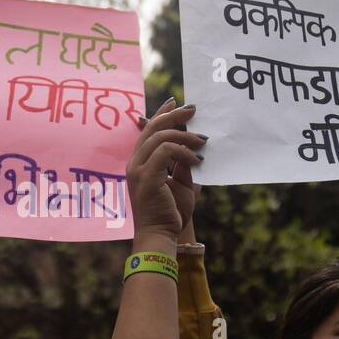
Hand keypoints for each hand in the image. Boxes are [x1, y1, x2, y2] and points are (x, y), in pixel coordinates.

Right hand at [126, 98, 205, 239]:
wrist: (161, 235)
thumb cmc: (170, 213)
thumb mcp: (182, 184)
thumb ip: (183, 165)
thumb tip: (194, 147)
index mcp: (140, 163)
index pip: (148, 131)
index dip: (162, 114)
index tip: (176, 102)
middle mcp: (135, 163)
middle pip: (152, 128)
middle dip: (174, 115)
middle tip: (194, 109)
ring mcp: (138, 169)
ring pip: (159, 137)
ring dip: (184, 135)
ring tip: (202, 142)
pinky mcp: (146, 177)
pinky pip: (165, 151)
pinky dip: (183, 151)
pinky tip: (196, 159)